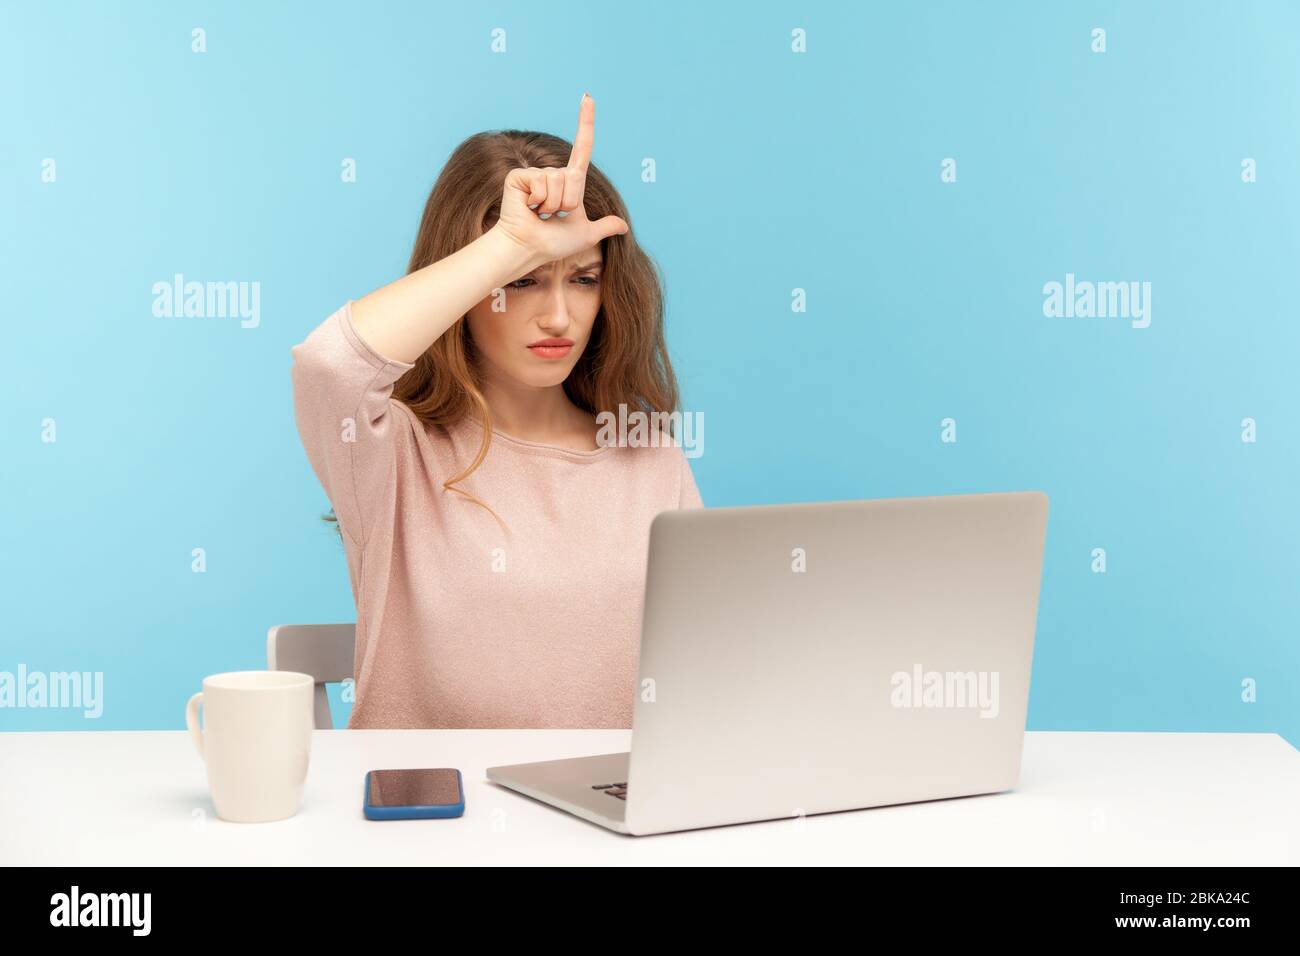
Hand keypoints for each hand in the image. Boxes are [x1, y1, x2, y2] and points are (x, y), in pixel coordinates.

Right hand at [491, 93, 629, 267]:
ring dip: (553, 204)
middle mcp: (552, 174)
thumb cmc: (552, 244)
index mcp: (568, 183)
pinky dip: (539, 200)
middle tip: (554, 216)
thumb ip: (604, 227)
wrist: (530, 249)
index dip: (585, 123)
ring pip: (558, 180)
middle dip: (569, 201)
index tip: (587, 96)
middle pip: (574, 177)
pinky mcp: (519, 176)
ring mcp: (535, 173)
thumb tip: (623, 226)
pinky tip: (529, 208)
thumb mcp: (585, 235)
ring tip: (541, 214)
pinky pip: (541, 181)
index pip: (582, 148)